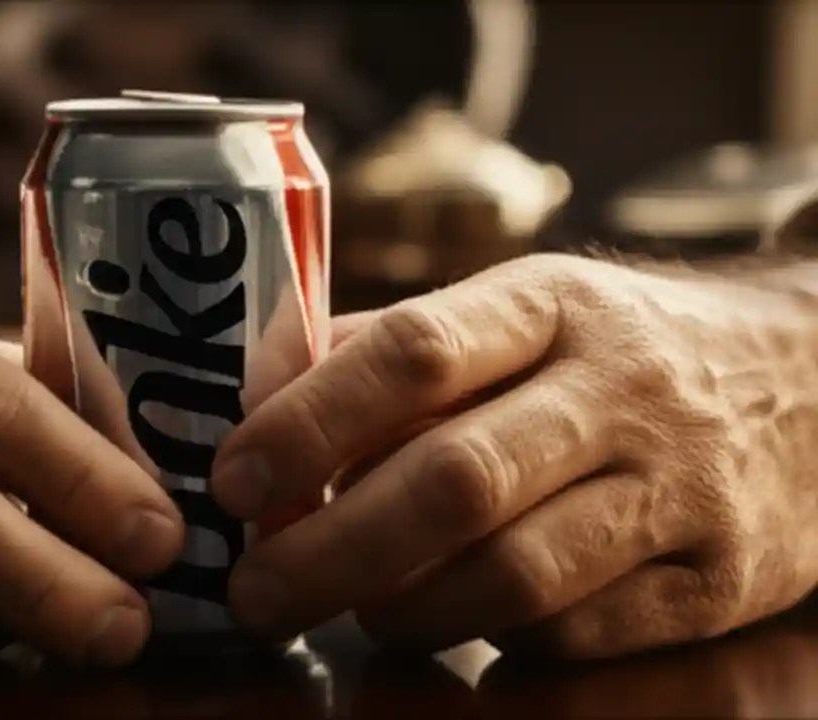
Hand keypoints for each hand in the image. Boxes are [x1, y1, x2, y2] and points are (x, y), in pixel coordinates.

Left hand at [211, 253, 817, 657]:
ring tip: (350, 611)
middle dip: (330, 550)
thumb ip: (388, 348)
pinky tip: (456, 625)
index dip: (309, 421)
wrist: (812, 382)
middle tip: (252, 593)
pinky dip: (494, 641)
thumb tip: (255, 397)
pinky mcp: (718, 578)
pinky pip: (580, 634)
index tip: (232, 480)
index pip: (415, 351)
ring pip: (515, 572)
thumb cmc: (612, 352)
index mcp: (549, 303)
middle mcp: (620, 388)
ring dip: (405, 610)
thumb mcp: (518, 312)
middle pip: (455, 479)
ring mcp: (678, 486)